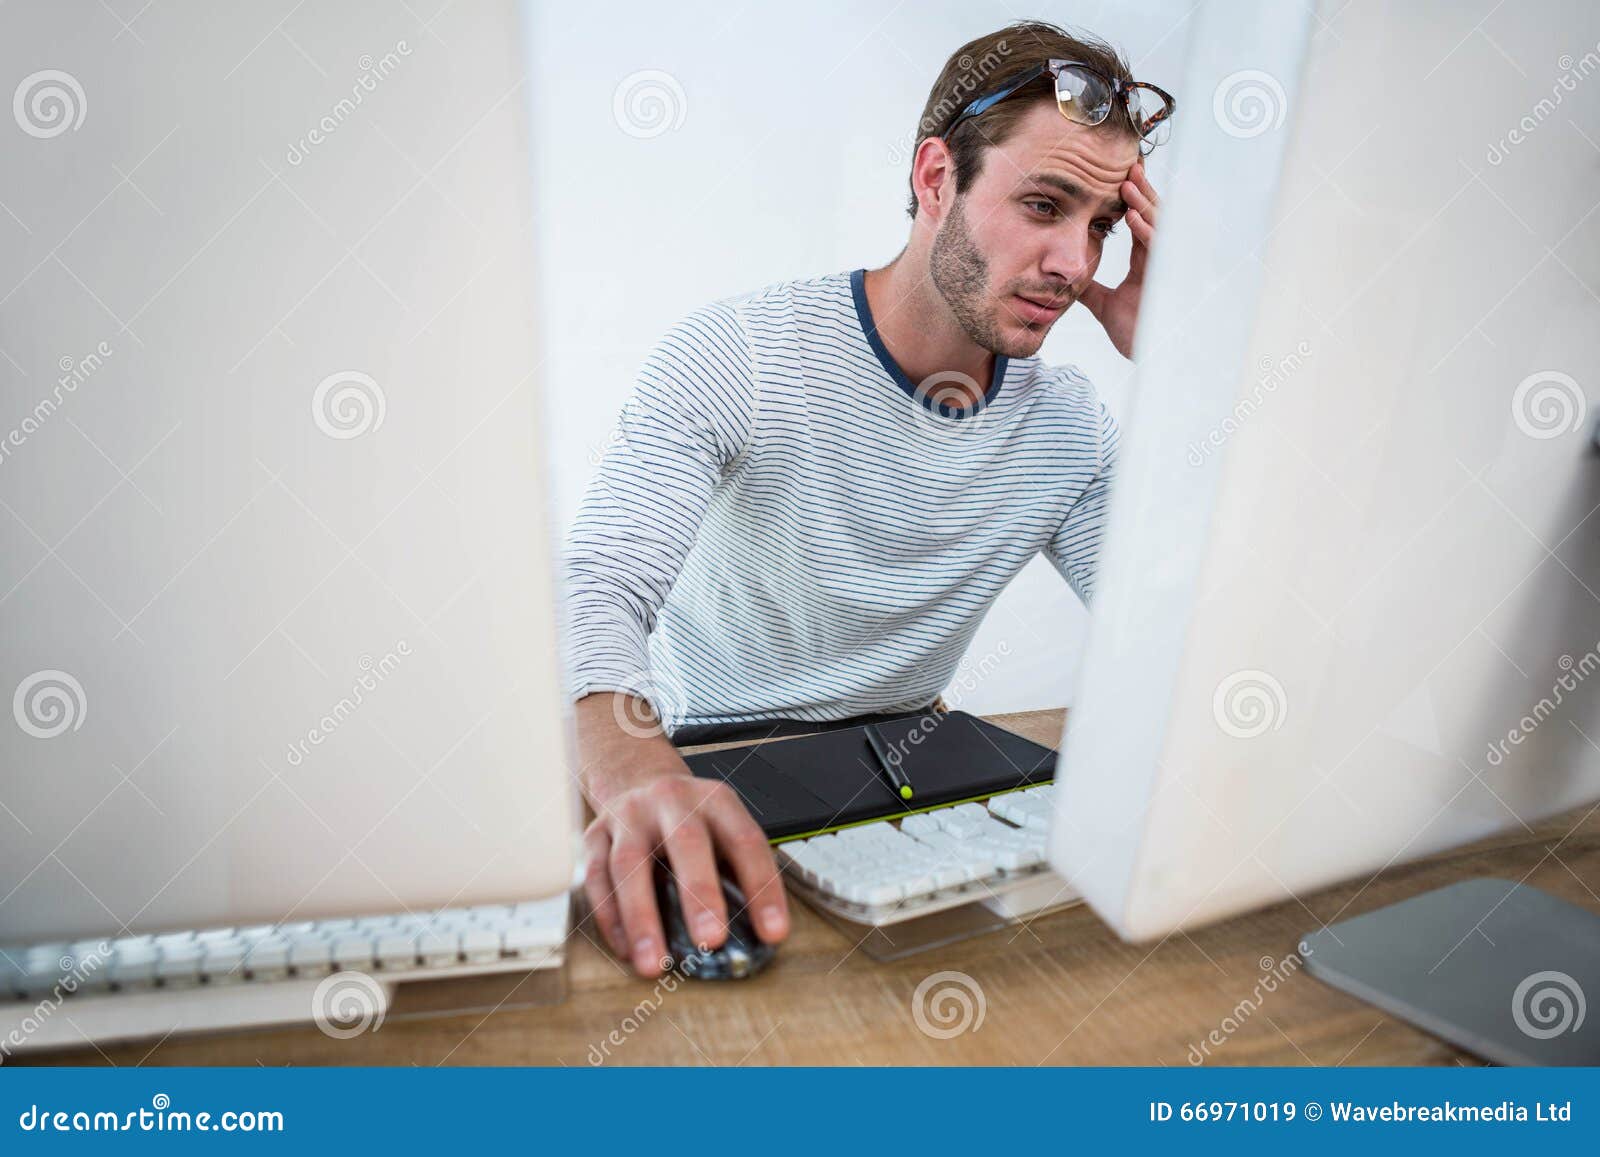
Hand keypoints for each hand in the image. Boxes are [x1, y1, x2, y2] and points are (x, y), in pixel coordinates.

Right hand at [575, 693, 789, 977]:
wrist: (637, 779)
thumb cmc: (690, 819)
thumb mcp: (722, 827)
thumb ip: (737, 871)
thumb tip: (756, 935)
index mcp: (716, 800)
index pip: (746, 841)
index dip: (763, 888)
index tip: (772, 933)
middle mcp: (672, 800)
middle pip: (686, 842)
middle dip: (700, 894)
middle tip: (711, 940)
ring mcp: (629, 815)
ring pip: (629, 864)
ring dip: (641, 918)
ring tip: (654, 964)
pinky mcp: (595, 834)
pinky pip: (598, 878)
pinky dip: (610, 917)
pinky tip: (626, 949)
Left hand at [1079, 157, 1159, 359]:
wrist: (1153, 358)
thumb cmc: (1138, 334)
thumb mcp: (1106, 306)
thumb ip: (1091, 289)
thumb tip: (1068, 279)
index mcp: (1148, 263)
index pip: (1140, 222)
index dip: (1131, 201)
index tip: (1118, 180)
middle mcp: (1162, 259)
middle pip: (1153, 215)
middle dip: (1141, 191)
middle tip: (1127, 166)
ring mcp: (1169, 267)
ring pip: (1158, 226)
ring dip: (1143, 203)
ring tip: (1126, 182)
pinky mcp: (1171, 278)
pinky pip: (1159, 248)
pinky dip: (1146, 231)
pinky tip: (1130, 216)